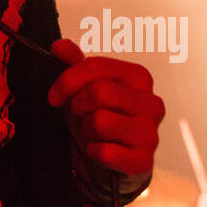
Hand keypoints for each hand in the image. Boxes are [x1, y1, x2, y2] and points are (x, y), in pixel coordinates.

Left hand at [46, 39, 164, 177]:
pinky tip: (99, 150)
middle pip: (98, 92)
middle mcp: (152, 103)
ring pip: (100, 122)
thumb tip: (60, 46)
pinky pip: (104, 152)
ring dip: (85, 130)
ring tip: (90, 133)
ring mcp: (151, 133)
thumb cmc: (101, 119)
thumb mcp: (85, 88)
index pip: (97, 66)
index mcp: (139, 77)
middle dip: (77, 107)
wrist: (111, 161)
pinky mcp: (144, 160)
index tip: (54, 96)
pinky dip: (92, 152)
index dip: (67, 81)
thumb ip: (74, 63)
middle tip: (78, 116)